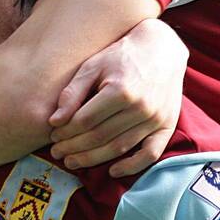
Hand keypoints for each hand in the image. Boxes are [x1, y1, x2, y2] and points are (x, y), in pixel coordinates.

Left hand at [47, 17, 186, 176]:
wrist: (161, 48)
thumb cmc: (120, 56)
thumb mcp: (93, 66)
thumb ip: (72, 92)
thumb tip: (54, 122)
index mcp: (120, 90)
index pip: (84, 121)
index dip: (65, 132)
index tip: (52, 136)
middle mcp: (140, 107)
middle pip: (99, 137)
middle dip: (73, 148)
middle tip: (57, 153)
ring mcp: (155, 118)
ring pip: (119, 148)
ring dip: (93, 159)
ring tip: (72, 161)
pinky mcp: (167, 125)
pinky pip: (151, 154)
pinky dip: (132, 166)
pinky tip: (112, 171)